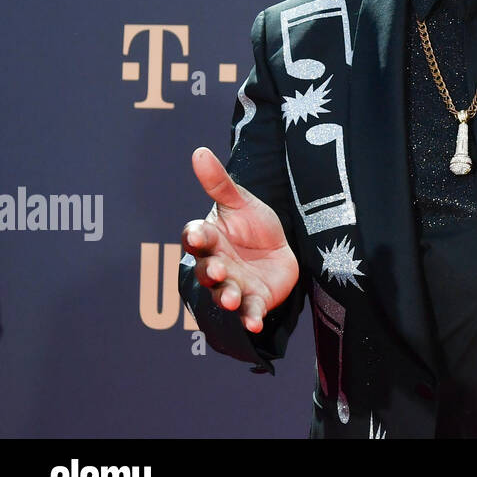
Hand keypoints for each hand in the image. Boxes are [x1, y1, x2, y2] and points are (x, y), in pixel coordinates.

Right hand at [181, 146, 298, 332]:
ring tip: (232, 298)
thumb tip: (199, 152)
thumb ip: (220, 183)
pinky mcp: (254, 301)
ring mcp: (234, 286)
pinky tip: (253, 324)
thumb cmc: (254, 226)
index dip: (196, 236)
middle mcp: (217, 265)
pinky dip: (249, 318)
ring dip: (227, 297)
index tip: (196, 233)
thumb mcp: (241, 201)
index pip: (198, 238)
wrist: (281, 250)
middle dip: (212, 272)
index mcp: (211, 240)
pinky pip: (249, 312)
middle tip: (219, 270)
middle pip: (208, 270)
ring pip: (224, 294)